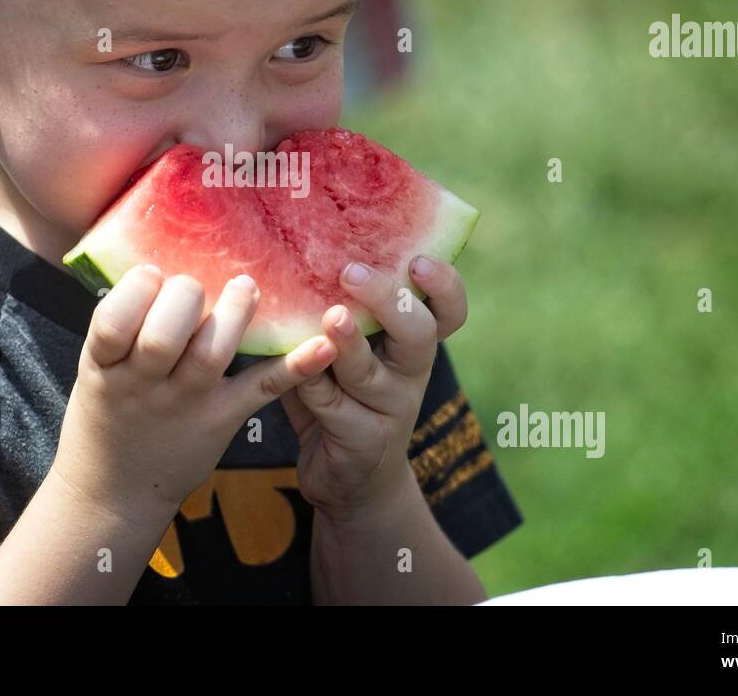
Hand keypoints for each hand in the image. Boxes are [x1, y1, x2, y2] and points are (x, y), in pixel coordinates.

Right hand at [51, 265, 338, 522]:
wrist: (114, 491)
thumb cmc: (106, 414)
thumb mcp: (94, 370)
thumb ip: (119, 327)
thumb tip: (153, 260)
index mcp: (103, 366)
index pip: (113, 322)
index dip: (137, 290)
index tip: (153, 273)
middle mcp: (142, 385)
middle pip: (164, 335)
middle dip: (184, 296)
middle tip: (196, 283)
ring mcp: (184, 403)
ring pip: (210, 354)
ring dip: (233, 314)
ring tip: (246, 287)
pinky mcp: (222, 418)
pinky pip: (261, 387)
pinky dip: (296, 365)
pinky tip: (323, 344)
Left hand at [280, 255, 468, 519]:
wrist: (350, 482)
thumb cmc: (341, 399)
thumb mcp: (345, 355)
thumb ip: (333, 314)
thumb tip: (292, 255)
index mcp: (412, 345)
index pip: (447, 312)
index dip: (444, 286)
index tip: (418, 261)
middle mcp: (410, 374)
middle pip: (418, 333)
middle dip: (387, 300)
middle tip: (352, 273)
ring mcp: (390, 410)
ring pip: (368, 371)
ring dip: (347, 344)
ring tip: (330, 318)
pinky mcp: (362, 441)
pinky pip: (331, 406)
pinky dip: (309, 382)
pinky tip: (290, 369)